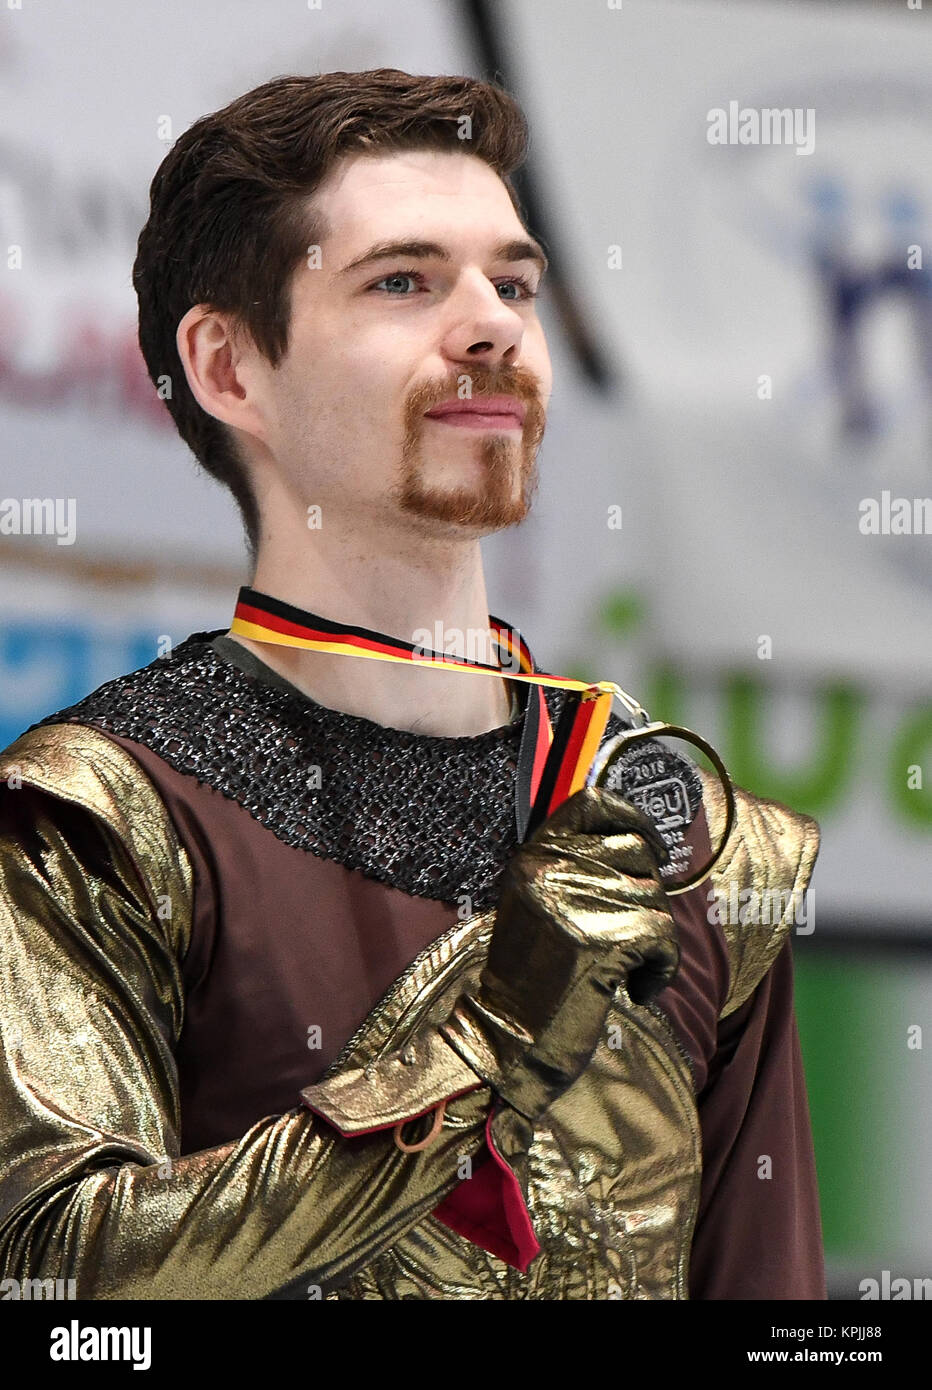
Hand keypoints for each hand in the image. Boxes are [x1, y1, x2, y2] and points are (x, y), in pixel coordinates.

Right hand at [439, 785, 679, 1121]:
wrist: (510, 1041)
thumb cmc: (531, 981)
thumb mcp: (537, 906)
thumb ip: (573, 870)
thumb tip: (639, 841)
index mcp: (531, 856)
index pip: (592, 804)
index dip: (631, 816)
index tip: (652, 842)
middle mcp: (552, 868)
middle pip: (636, 851)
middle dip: (647, 895)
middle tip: (629, 937)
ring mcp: (579, 901)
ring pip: (656, 896)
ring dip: (654, 940)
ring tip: (624, 971)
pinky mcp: (606, 938)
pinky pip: (664, 937)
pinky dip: (661, 968)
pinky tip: (635, 989)